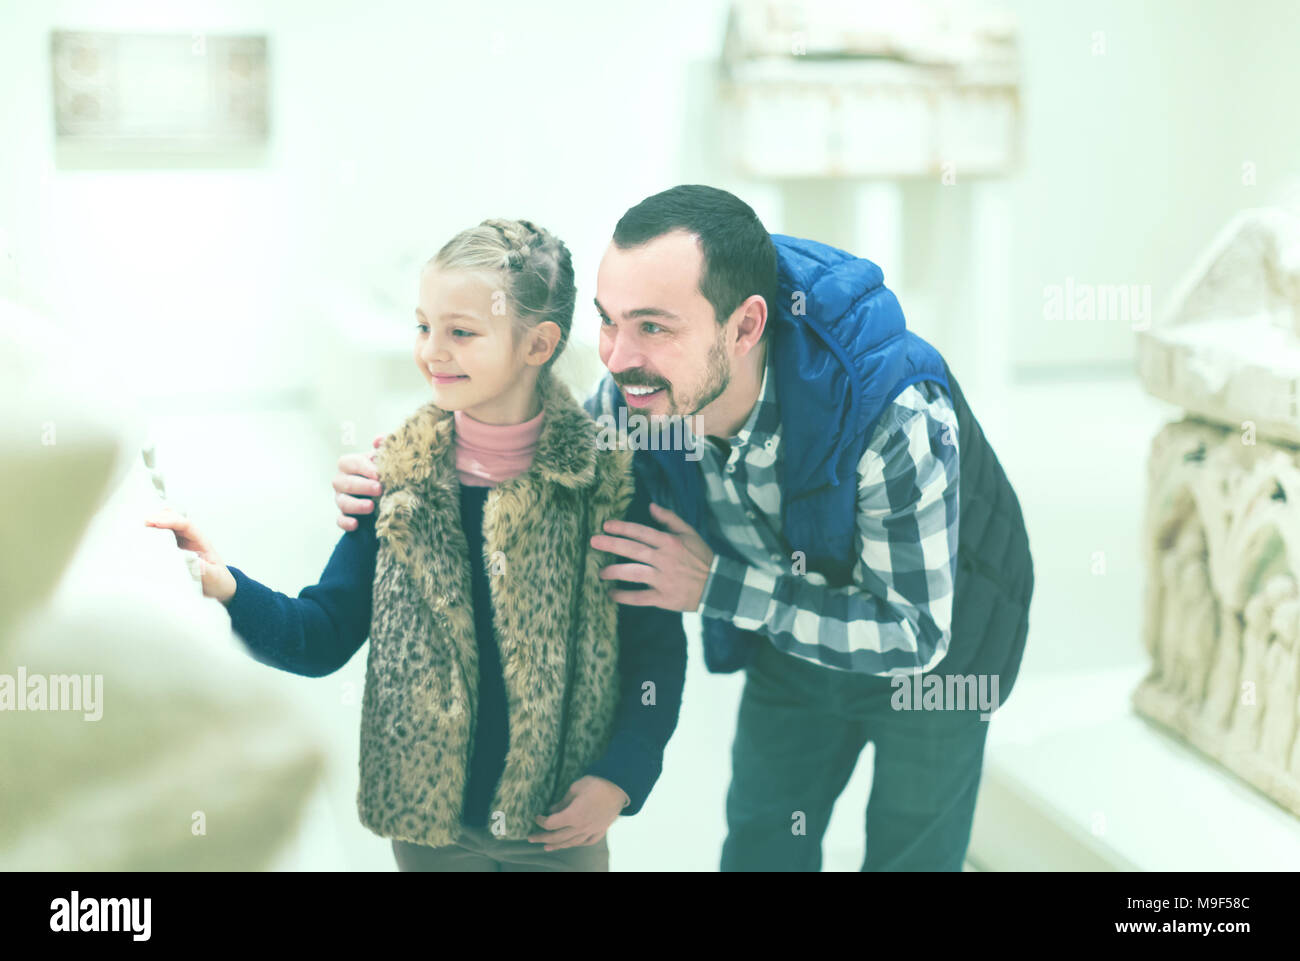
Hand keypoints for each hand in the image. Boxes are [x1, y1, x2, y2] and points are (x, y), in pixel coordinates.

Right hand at [144, 507, 236, 602]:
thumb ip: (204, 569)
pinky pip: (165, 538)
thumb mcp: (214, 576)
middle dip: (161, 518)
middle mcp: (191, 539)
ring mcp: (183, 544)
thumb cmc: (218, 581)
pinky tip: (145, 534)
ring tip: (141, 524)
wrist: (220, 589)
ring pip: (169, 526)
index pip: (186, 525)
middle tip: (144, 521)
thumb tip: (191, 561)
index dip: (171, 521)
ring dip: (157, 523)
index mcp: (201, 541)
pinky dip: (155, 533)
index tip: (155, 522)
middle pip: (176, 520)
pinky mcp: (176, 550)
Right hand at [335, 433, 385, 530]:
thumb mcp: (384, 458)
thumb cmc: (383, 471)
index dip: (362, 467)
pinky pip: (340, 520)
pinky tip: (356, 524)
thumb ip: (383, 446)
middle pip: (342, 482)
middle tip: (379, 489)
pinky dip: (346, 522)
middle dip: (361, 486)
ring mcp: (341, 499)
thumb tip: (378, 439)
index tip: (378, 473)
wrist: (388, 492)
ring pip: (341, 502)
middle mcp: (342, 481)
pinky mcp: (345, 516)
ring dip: (356, 505)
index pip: (348, 462)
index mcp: (349, 465)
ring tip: (372, 507)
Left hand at [528, 775, 629, 850]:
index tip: (537, 816)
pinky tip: (571, 844)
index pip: (551, 823)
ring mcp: (591, 830)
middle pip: (557, 837)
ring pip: (570, 842)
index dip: (541, 821)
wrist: (618, 787)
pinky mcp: (600, 830)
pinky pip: (586, 842)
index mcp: (573, 815)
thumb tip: (552, 810)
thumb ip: (562, 802)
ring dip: (557, 845)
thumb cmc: (595, 784)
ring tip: (547, 848)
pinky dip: (576, 844)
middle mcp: (581, 827)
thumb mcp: (574, 788)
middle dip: (542, 838)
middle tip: (531, 838)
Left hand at [592, 502, 713, 611]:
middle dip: (612, 544)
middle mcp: (665, 560)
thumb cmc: (701, 557)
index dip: (623, 528)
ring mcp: (663, 580)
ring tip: (600, 572)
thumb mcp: (689, 533)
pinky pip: (639, 598)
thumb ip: (669, 519)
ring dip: (614, 572)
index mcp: (670, 542)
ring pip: (634, 574)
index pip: (641, 532)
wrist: (717, 585)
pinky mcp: (663, 598)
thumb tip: (651, 506)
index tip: (606, 526)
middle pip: (633, 550)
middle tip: (593, 541)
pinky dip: (624, 597)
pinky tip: (611, 594)